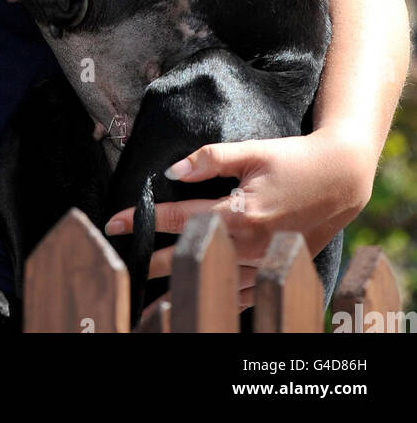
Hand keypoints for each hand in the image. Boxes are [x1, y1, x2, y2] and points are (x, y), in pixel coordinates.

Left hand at [103, 128, 373, 317]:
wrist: (340, 180)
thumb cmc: (293, 160)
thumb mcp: (252, 151)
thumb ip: (210, 158)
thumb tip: (172, 171)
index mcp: (239, 212)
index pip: (178, 218)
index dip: (143, 221)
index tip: (113, 224)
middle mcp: (250, 243)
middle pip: (189, 255)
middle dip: (152, 261)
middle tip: (122, 268)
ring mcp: (263, 262)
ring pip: (213, 279)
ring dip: (181, 286)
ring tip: (150, 302)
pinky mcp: (273, 269)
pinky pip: (241, 293)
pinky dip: (216, 297)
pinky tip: (197, 301)